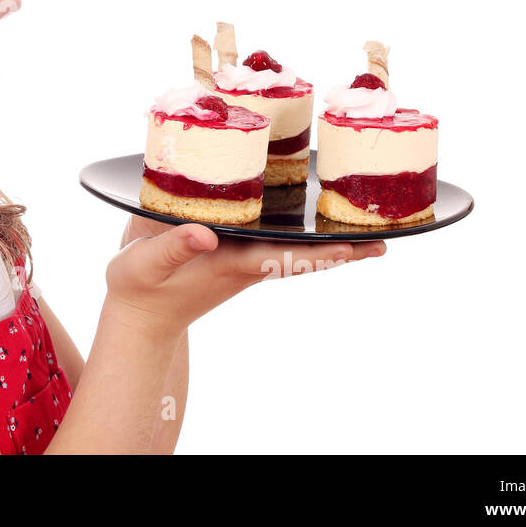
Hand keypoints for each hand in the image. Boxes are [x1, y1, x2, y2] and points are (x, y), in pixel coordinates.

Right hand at [105, 214, 385, 339]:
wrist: (139, 315)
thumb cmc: (138, 290)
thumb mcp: (142, 266)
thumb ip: (170, 247)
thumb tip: (205, 233)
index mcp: (229, 265)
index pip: (284, 259)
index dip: (320, 252)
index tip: (357, 248)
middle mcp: (245, 262)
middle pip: (303, 254)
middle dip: (342, 245)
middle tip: (387, 234)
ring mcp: (243, 259)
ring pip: (294, 246)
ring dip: (328, 236)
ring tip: (368, 221)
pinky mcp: (235, 252)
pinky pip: (277, 241)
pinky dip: (301, 230)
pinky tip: (313, 211)